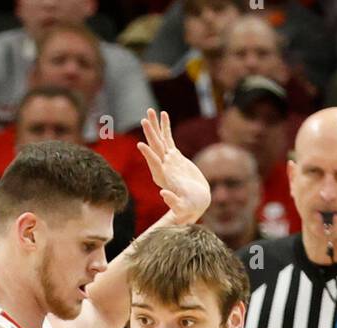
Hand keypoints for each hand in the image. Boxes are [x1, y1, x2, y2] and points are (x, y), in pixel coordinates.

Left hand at [137, 109, 210, 225]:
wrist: (195, 203)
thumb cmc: (189, 208)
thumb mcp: (182, 208)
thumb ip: (173, 202)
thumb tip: (163, 195)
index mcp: (163, 178)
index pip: (154, 164)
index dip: (148, 155)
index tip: (141, 145)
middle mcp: (163, 167)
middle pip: (155, 148)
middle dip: (150, 133)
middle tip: (145, 118)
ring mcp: (168, 160)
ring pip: (160, 140)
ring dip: (155, 126)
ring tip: (150, 111)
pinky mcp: (175, 156)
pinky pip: (168, 139)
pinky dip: (166, 127)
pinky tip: (164, 115)